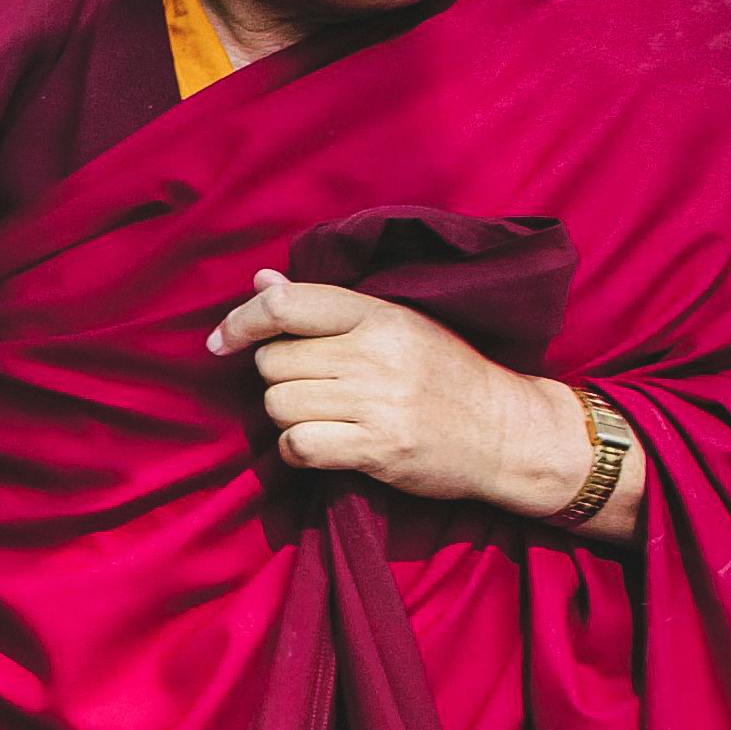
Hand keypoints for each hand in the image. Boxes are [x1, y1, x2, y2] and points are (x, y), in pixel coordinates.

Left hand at [202, 268, 601, 518]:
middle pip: (274, 362)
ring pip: (280, 405)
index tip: (222, 340)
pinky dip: (298, 449)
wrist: (508, 433)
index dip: (242, 320)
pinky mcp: (379, 448)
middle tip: (311, 387)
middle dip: (278, 377)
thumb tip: (261, 280)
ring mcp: (377, 402)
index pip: (287, 304)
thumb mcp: (397, 324)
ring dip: (288, 416)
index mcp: (379, 315)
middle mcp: (375, 353)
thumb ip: (327, 306)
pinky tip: (322, 445)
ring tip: (324, 416)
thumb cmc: (447, 376)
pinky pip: (299, 446)